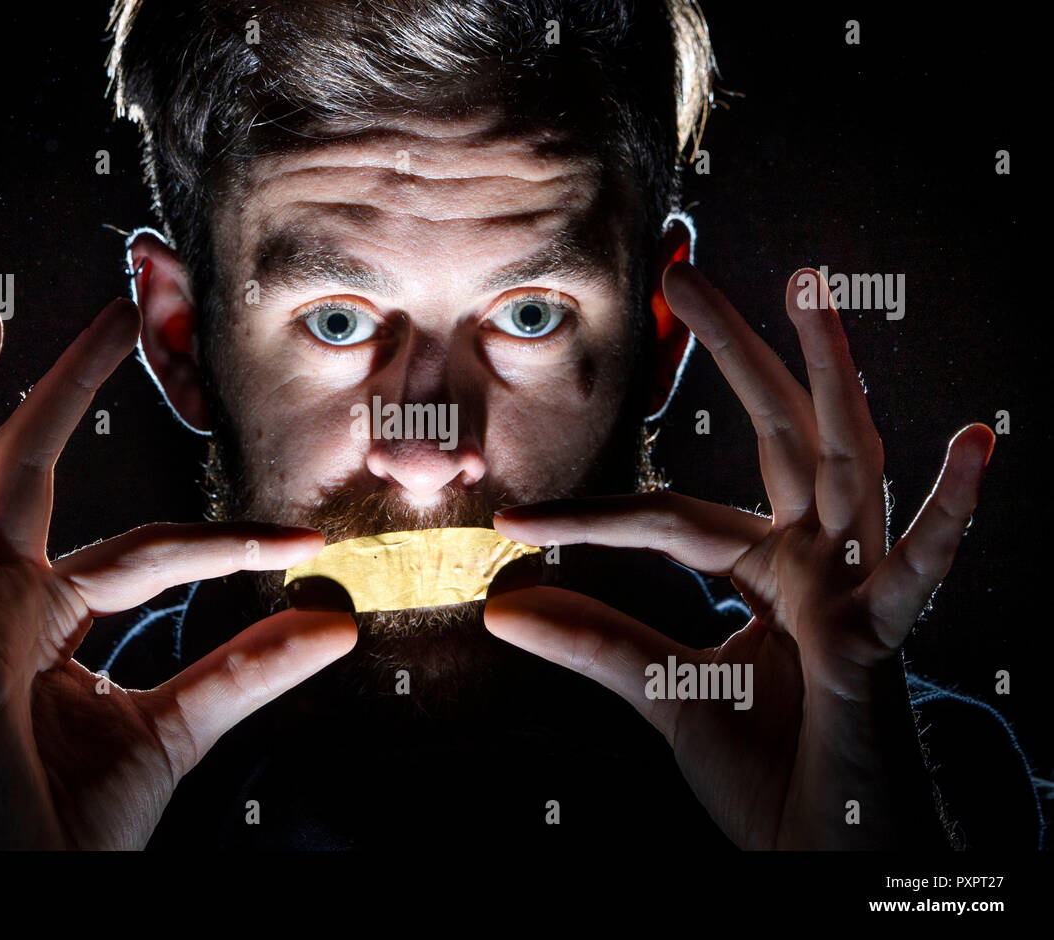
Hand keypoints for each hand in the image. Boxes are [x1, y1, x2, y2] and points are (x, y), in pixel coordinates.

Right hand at [0, 301, 356, 848]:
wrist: (40, 885)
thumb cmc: (86, 816)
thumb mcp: (181, 726)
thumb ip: (248, 668)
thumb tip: (335, 618)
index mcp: (55, 615)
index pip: (146, 549)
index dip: (226, 544)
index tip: (303, 541)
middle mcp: (2, 606)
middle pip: (26, 472)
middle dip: (64, 387)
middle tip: (116, 310)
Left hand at [486, 263, 992, 848]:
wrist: (817, 852)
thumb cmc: (764, 770)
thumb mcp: (664, 689)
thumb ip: (594, 640)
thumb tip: (500, 603)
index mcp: (769, 568)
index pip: (670, 515)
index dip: (591, 515)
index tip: (509, 518)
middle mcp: (819, 561)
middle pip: (777, 435)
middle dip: (739, 351)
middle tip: (684, 273)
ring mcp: (857, 590)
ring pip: (845, 464)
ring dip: (832, 376)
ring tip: (814, 288)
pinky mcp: (883, 642)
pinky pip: (924, 571)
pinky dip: (951, 512)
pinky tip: (974, 441)